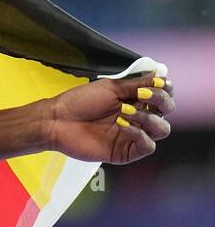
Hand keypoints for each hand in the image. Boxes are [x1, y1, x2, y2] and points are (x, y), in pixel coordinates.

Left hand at [44, 66, 174, 163]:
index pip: (162, 95)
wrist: (58, 120)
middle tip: (143, 95)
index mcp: (134, 99)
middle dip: (160, 101)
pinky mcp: (127, 152)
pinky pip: (148, 146)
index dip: (164, 89)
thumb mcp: (110, 88)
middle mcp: (138, 116)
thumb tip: (160, 75)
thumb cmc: (80, 101)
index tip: (159, 83)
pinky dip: (140, 134)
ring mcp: (134, 134)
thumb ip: (136, 84)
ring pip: (161, 129)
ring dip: (148, 118)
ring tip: (124, 111)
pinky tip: (123, 125)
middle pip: (167, 111)